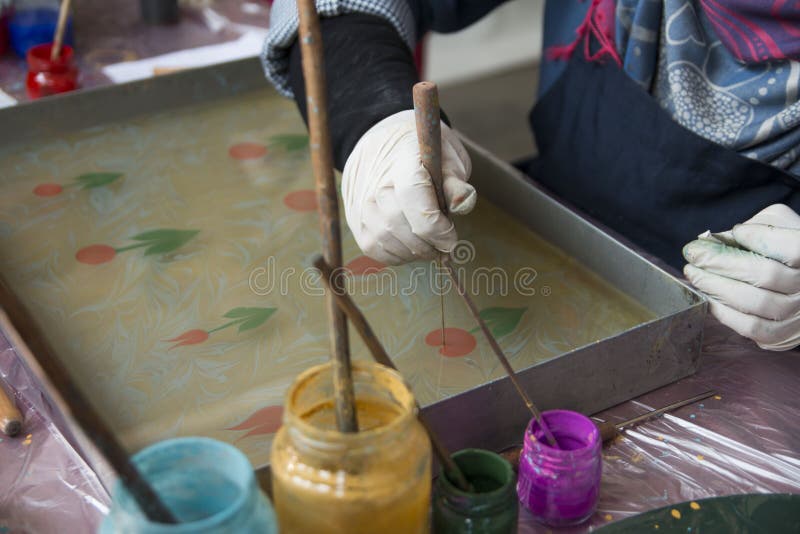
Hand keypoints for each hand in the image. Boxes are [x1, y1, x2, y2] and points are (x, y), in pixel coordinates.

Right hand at [342, 110, 475, 264]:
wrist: (381, 146)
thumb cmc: (421, 155)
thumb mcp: (445, 158)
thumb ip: (455, 182)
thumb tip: (464, 202)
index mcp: (401, 163)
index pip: (414, 201)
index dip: (437, 227)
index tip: (452, 238)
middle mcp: (374, 185)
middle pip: (402, 227)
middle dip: (430, 244)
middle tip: (445, 243)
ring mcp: (362, 206)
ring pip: (390, 244)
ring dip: (417, 252)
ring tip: (431, 243)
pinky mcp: (356, 224)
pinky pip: (378, 251)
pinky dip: (401, 255)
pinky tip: (413, 244)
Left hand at [683, 204, 799, 350]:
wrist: (798, 285)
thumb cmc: (783, 249)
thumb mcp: (778, 225)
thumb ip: (754, 228)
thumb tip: (713, 240)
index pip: (791, 247)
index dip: (759, 238)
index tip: (736, 232)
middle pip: (765, 274)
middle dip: (720, 263)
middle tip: (693, 256)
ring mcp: (798, 313)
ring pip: (755, 302)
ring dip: (716, 287)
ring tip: (694, 275)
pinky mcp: (782, 335)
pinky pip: (750, 327)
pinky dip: (724, 312)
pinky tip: (707, 297)